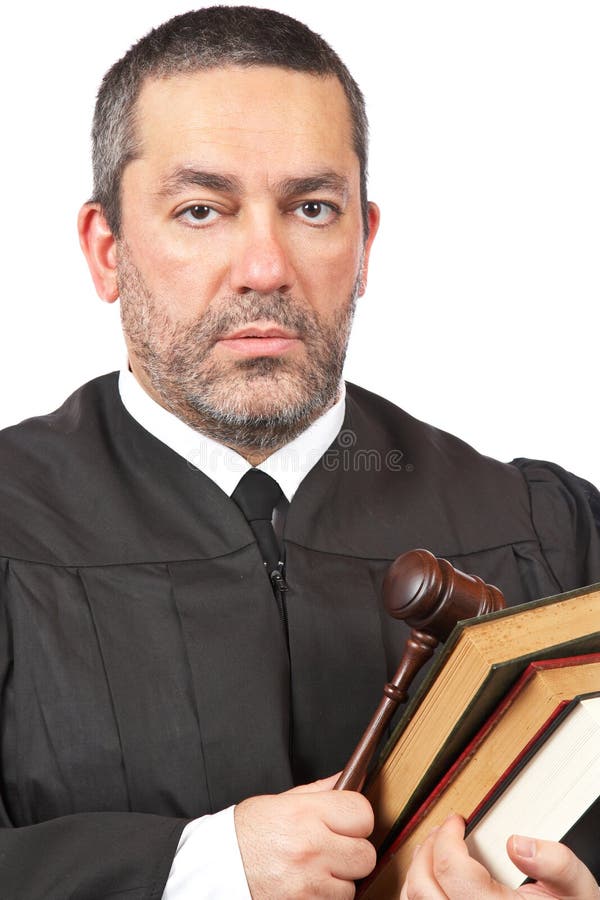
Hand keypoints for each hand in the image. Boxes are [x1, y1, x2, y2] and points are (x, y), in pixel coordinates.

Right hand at [234, 773, 375, 898]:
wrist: (215, 870)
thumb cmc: (245, 834)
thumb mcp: (279, 802)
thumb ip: (319, 792)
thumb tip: (350, 777)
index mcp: (304, 813)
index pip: (362, 813)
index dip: (358, 818)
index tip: (350, 822)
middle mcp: (309, 847)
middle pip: (365, 854)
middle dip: (353, 852)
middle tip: (334, 849)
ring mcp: (307, 882)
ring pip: (352, 885)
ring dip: (339, 880)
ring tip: (314, 869)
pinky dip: (325, 898)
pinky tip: (306, 885)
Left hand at [400, 814, 598, 899]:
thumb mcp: (576, 889)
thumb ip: (555, 863)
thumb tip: (517, 843)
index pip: (450, 868)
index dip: (448, 835)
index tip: (456, 821)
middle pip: (423, 886)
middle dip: (428, 849)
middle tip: (442, 830)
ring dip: (418, 872)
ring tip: (433, 850)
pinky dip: (421, 893)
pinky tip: (434, 880)